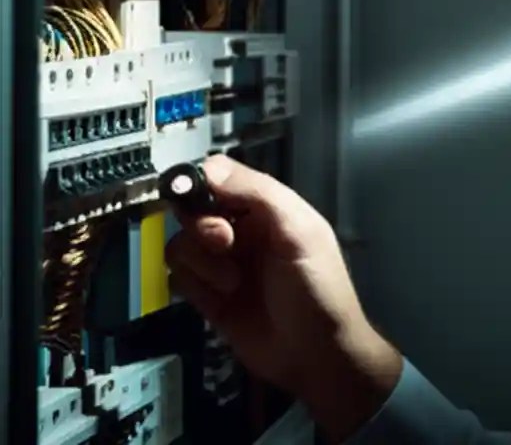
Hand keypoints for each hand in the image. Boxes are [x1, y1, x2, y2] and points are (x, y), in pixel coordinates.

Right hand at [164, 155, 401, 440]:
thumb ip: (259, 194)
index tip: (187, 192)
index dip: (200, 182)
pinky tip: (224, 297)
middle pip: (192, 209)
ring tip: (234, 282)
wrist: (315, 354)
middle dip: (202, 225)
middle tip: (224, 243)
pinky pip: (180, 277)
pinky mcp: (208, 295)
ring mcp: (223, 263)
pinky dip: (196, 284)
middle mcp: (242, 231)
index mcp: (268, 209)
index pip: (220, 178)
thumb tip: (210, 167)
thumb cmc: (319, 290)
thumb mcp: (299, 232)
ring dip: (203, 262)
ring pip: (181, 243)